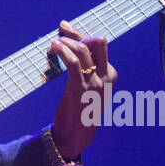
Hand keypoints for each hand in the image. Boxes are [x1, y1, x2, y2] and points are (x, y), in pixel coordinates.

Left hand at [49, 21, 116, 159]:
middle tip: (62, 30)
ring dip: (66, 42)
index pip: (99, 46)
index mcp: (111, 74)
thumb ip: (86, 69)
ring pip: (84, 50)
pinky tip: (54, 48)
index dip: (81, 36)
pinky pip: (74, 63)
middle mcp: (106, 76)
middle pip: (97, 43)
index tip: (65, 30)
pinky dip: (63, 51)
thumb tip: (71, 47)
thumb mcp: (89, 87)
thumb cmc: (80, 109)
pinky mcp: (80, 89)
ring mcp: (94, 83)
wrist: (77, 135)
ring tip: (53, 43)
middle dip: (78, 33)